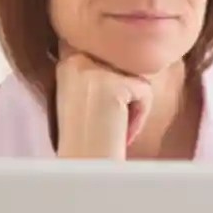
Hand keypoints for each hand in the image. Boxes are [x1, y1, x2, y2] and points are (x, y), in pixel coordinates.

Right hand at [54, 44, 153, 159]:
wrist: (84, 162)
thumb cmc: (90, 135)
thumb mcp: (89, 92)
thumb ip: (103, 69)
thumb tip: (129, 50)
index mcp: (67, 58)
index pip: (109, 51)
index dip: (116, 80)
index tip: (106, 105)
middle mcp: (75, 57)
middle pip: (127, 63)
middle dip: (127, 94)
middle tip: (109, 120)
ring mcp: (91, 69)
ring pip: (137, 77)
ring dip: (134, 105)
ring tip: (112, 125)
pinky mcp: (111, 84)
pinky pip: (145, 91)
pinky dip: (140, 114)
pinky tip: (120, 130)